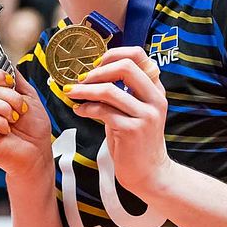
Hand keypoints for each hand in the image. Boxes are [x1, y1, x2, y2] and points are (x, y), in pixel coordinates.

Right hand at [0, 66, 51, 180]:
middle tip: (19, 107)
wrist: (38, 151)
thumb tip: (4, 62)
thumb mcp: (28, 95)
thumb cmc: (33, 128)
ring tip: (14, 118)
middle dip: (6, 94)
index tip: (10, 82)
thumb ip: (15, 77)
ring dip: (3, 107)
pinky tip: (6, 129)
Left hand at [66, 47, 172, 195]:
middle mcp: (154, 99)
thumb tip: (92, 73)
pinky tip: (79, 110)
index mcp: (155, 90)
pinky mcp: (132, 130)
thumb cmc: (136, 140)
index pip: (139, 55)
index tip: (96, 64)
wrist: (148, 173)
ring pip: (110, 90)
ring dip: (85, 90)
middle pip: (125, 67)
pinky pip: (103, 111)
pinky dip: (86, 108)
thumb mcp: (134, 111)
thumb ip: (123, 92)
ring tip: (71, 92)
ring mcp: (145, 115)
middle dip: (97, 71)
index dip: (114, 54)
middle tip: (81, 79)